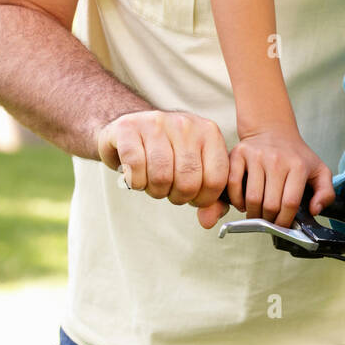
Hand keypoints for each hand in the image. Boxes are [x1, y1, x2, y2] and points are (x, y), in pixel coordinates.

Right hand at [97, 110, 230, 228]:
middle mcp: (186, 124)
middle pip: (188, 182)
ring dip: (155, 190)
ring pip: (161, 176)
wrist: (129, 130)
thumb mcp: (195, 169)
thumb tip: (208, 221)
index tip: (191, 196)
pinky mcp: (128, 128)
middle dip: (177, 197)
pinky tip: (136, 175)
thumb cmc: (167, 153)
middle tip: (168, 189)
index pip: (216, 180)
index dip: (202, 199)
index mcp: (209, 133)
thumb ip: (210, 197)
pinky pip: (135, 166)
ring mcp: (157, 122)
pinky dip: (135, 180)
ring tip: (152, 181)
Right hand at [227, 127, 335, 227]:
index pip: (290, 203)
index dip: (285, 221)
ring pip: (252, 198)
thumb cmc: (295, 154)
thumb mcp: (319, 170)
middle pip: (270, 204)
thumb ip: (326, 193)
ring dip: (253, 214)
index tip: (282, 227)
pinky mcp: (239, 154)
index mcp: (298, 165)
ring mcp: (256, 156)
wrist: (273, 129)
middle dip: (269, 221)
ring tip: (257, 215)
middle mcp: (277, 160)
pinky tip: (243, 203)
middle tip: (269, 222)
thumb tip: (314, 211)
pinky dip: (236, 200)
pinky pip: (233, 185)